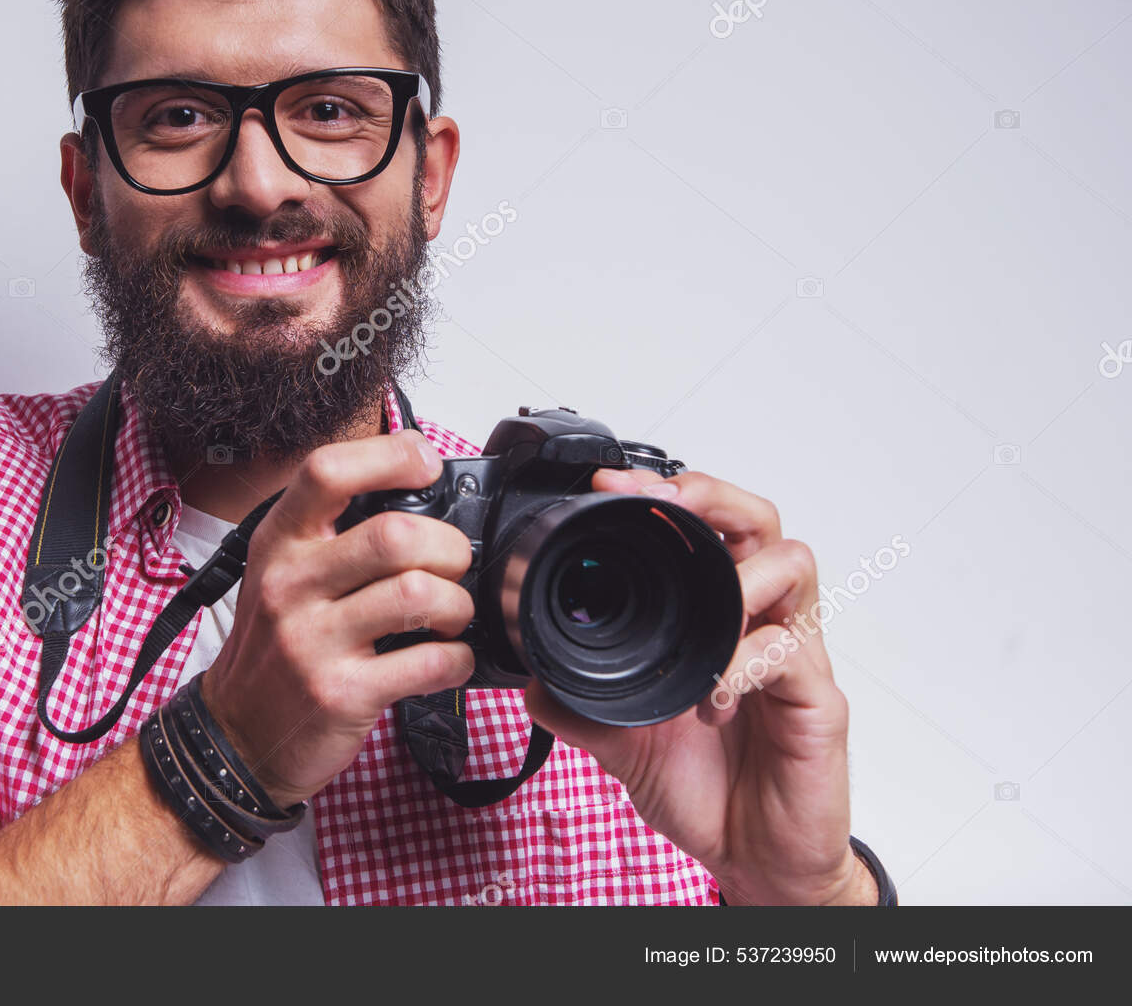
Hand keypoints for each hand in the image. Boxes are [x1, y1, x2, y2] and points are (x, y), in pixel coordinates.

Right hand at [202, 430, 476, 806]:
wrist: (236, 736)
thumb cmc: (272, 651)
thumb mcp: (280, 575)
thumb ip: (334, 537)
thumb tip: (416, 498)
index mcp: (280, 543)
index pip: (329, 472)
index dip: (391, 456)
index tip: (426, 465)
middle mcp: (291, 585)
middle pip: (395, 535)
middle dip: (449, 547)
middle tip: (453, 565)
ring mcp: (313, 641)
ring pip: (418, 594)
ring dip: (457, 605)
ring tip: (450, 616)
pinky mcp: (341, 693)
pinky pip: (429, 662)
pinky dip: (457, 659)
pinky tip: (447, 659)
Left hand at [523, 465, 873, 904]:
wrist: (755, 862)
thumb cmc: (708, 790)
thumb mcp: (627, 741)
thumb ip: (584, 707)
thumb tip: (531, 683)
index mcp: (720, 620)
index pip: (709, 529)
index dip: (669, 495)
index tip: (612, 487)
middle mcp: (764, 624)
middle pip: (761, 521)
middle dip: (711, 496)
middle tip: (664, 501)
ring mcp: (796, 658)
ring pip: (794, 566)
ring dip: (738, 575)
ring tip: (701, 610)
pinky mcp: (818, 701)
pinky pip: (790, 652)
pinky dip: (745, 660)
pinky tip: (712, 694)